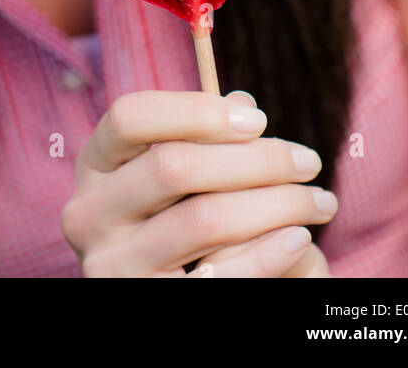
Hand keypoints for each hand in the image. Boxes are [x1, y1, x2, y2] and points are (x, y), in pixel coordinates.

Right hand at [61, 87, 337, 276]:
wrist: (171, 296)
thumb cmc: (182, 222)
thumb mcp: (181, 178)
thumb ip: (204, 139)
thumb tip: (242, 104)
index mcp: (94, 167)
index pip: (130, 117)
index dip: (196, 110)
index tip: (259, 120)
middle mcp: (89, 215)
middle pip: (174, 165)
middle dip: (255, 159)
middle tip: (308, 161)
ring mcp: (113, 266)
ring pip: (203, 219)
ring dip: (275, 204)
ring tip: (318, 201)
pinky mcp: (148, 303)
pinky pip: (220, 276)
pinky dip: (267, 253)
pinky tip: (299, 238)